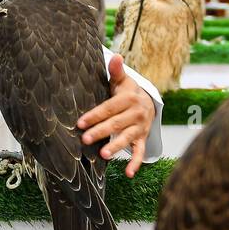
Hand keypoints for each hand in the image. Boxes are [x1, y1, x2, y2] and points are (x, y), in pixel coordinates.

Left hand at [76, 53, 154, 177]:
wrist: (148, 103)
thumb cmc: (127, 92)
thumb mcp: (122, 81)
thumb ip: (116, 72)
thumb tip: (115, 55)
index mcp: (129, 98)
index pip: (109, 108)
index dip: (95, 115)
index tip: (80, 123)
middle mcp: (137, 113)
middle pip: (116, 124)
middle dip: (101, 132)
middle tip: (85, 139)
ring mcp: (140, 127)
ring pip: (127, 138)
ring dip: (116, 147)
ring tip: (104, 154)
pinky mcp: (143, 139)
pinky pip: (140, 152)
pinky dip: (136, 163)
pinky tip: (128, 174)